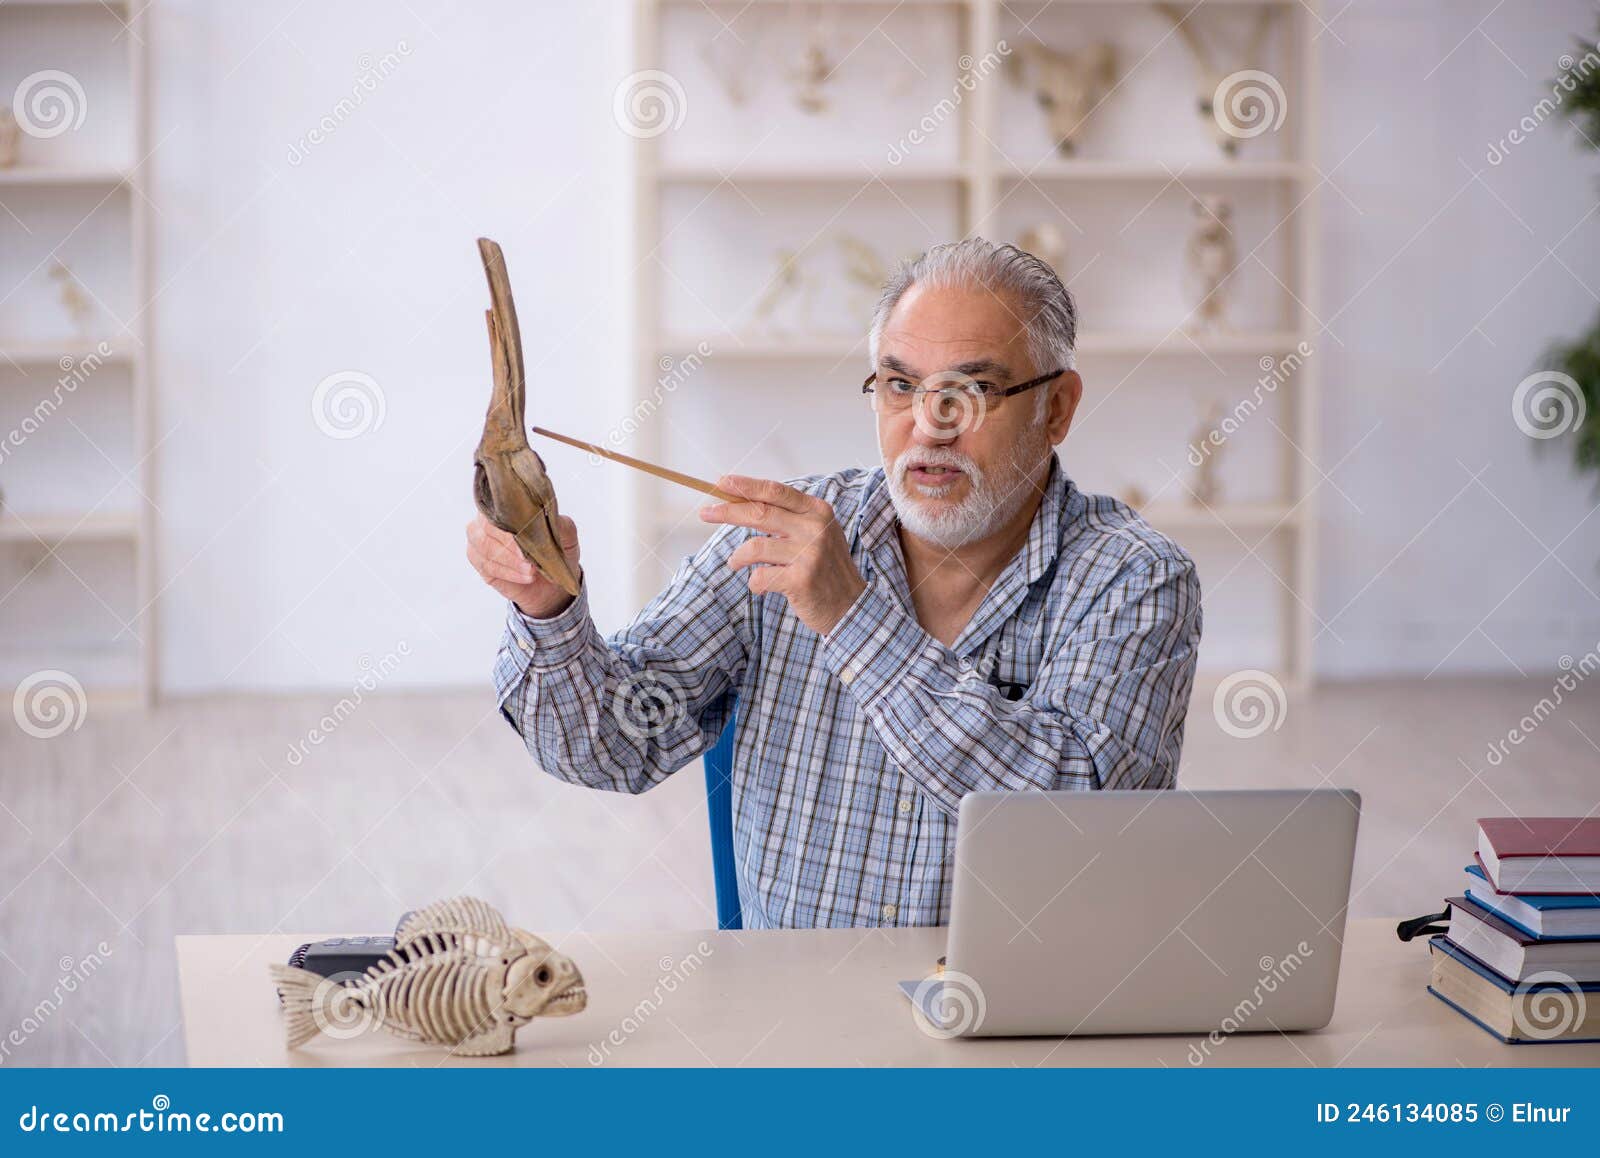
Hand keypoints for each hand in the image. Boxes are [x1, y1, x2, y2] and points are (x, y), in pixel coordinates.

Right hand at [465, 513, 580, 619]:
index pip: (498, 507)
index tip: (526, 539)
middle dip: (510, 546)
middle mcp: (485, 520)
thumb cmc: (554, 550)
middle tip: (530, 560)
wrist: (550, 580)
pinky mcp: (479, 562)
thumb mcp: (566, 535)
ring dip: (510, 562)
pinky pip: (488, 566)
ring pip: (486, 549)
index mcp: (505, 505)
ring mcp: (478, 541)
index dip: (510, 523)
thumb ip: (560, 523)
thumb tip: (554, 517)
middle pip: (487, 529)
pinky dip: (509, 573)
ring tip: (532, 571)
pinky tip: (525, 577)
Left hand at [699, 475, 865, 636]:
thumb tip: (742, 502)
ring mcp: (809, 554)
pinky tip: (760, 586)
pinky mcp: (801, 580)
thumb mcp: (816, 533)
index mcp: (817, 511)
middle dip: (727, 512)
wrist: (850, 606)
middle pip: (759, 513)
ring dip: (738, 557)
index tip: (721, 483)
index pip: (775, 491)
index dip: (745, 485)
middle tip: (705, 513)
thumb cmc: (824, 567)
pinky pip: (759, 576)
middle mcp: (815, 528)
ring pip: (754, 547)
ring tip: (736, 563)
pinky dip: (753, 583)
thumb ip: (788, 517)